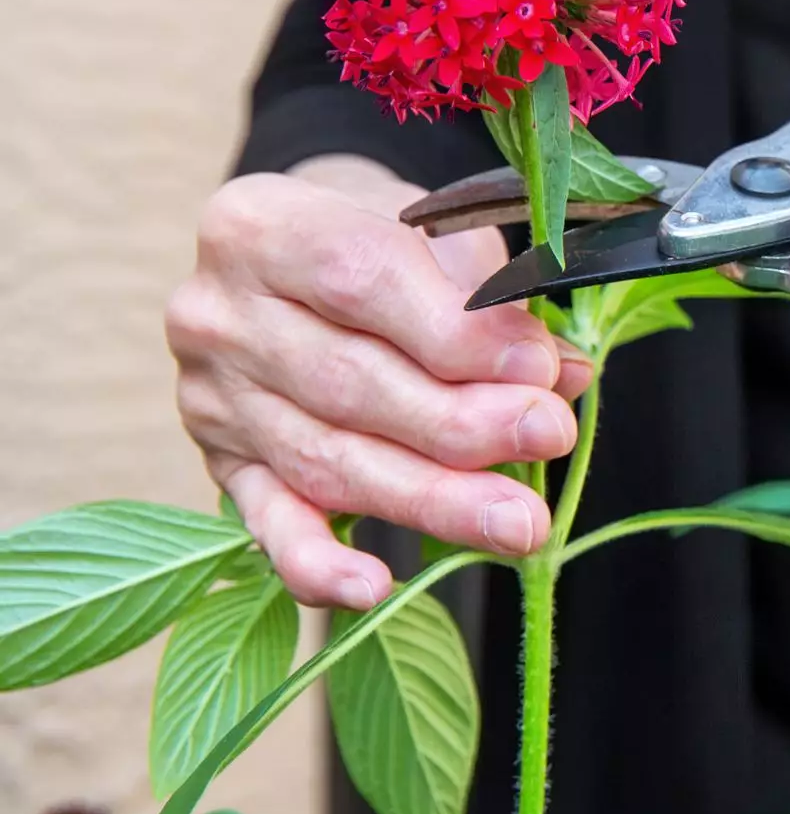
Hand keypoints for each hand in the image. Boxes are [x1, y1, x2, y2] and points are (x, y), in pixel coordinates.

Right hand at [166, 157, 590, 607]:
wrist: (301, 260)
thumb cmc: (379, 237)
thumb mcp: (430, 226)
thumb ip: (487, 288)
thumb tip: (555, 368)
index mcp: (259, 225)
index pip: (360, 280)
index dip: (455, 333)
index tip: (537, 366)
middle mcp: (215, 312)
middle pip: (348, 384)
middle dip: (461, 423)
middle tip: (549, 437)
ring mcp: (210, 397)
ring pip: (329, 461)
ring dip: (432, 500)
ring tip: (519, 521)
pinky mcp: (221, 465)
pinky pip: (269, 526)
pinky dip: (320, 564)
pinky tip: (375, 588)